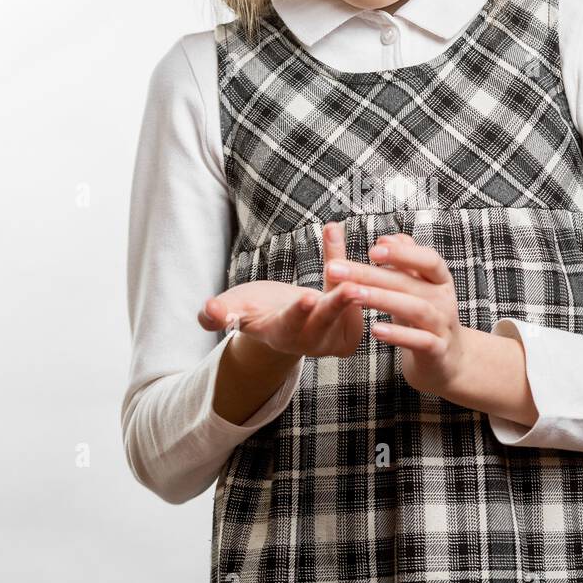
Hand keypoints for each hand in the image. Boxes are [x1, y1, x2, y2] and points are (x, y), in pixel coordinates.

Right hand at [196, 221, 364, 358]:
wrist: (282, 324)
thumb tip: (209, 311)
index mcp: (281, 334)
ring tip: (371, 265)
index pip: (290, 324)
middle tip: (353, 289)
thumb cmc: (255, 311)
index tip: (306, 297)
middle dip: (337, 305)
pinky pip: (358, 294)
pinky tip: (373, 243)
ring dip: (359, 285)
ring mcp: (333, 336)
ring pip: (348, 307)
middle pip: (325, 320)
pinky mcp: (351, 328)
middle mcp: (310, 340)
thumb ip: (219, 313)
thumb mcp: (236, 310)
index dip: (297, 312)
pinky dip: (364, 271)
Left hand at [326, 232, 466, 395]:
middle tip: (335, 269)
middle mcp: (445, 300)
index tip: (372, 250)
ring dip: (382, 299)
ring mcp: (443, 326)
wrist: (448, 361)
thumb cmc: (425, 318)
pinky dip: (398, 335)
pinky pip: (420, 341)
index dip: (402, 254)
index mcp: (440, 281)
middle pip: (409, 283)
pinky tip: (375, 330)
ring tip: (353, 294)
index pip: (428, 260)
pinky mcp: (438, 352)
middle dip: (372, 274)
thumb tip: (385, 239)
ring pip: (416, 309)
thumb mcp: (417, 289)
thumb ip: (404, 263)